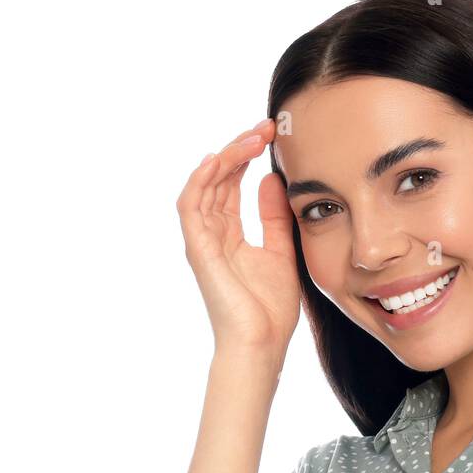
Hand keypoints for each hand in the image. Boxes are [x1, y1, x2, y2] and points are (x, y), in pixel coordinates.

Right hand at [176, 118, 300, 355]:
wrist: (262, 345)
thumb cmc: (270, 310)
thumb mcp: (281, 252)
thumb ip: (273, 218)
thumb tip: (272, 179)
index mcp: (229, 235)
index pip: (231, 185)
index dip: (248, 156)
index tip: (272, 136)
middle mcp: (211, 235)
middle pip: (217, 179)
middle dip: (239, 148)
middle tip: (265, 127)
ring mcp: (202, 242)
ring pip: (203, 185)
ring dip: (225, 157)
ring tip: (251, 138)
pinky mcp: (198, 251)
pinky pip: (191, 208)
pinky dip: (200, 181)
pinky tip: (218, 160)